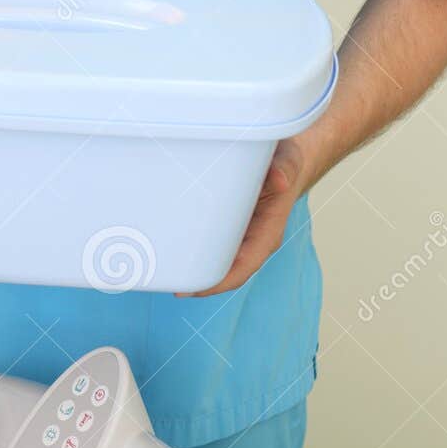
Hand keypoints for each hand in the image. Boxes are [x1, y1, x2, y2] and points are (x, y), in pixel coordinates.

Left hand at [174, 136, 308, 297]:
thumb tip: (279, 179)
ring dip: (190, 262)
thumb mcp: (288, 161)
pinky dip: (191, 242)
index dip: (218, 282)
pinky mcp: (227, 221)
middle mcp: (252, 238)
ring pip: (213, 256)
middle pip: (222, 268)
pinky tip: (169, 239)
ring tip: (159, 263)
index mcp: (267, 233)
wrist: (286, 157)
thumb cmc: (287, 162)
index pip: (243, 266)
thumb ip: (285, 170)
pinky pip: (209, 238)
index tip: (191, 290)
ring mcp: (238, 232)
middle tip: (161, 276)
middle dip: (195, 277)